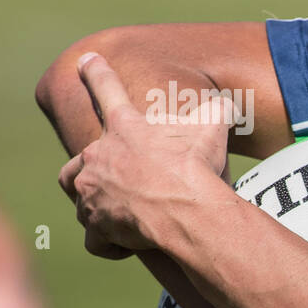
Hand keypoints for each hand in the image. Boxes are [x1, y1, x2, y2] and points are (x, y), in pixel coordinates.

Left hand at [58, 52, 232, 257]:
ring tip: (127, 217)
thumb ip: (217, 111)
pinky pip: (95, 238)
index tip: (84, 61)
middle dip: (90, 172)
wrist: (188, 210)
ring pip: (82, 199)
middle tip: (117, 184)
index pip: (106, 89)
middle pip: (78, 160)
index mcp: (124, 127)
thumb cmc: (198, 168)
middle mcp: (98, 156)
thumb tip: (228, 103)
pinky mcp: (96, 225)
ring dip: (100, 208)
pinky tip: (129, 246)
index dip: (96, 74)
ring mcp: (92, 192)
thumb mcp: (213, 130)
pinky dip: (109, 244)